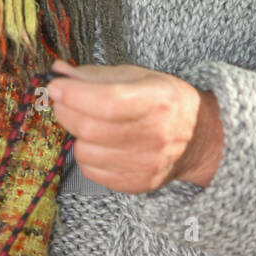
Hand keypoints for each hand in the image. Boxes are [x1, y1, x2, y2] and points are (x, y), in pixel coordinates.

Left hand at [45, 60, 219, 193]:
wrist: (199, 137)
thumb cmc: (164, 101)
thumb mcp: (138, 77)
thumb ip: (95, 75)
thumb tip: (58, 72)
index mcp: (157, 100)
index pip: (107, 101)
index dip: (75, 94)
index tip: (56, 86)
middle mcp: (154, 135)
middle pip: (89, 128)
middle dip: (66, 111)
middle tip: (64, 101)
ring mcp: (146, 164)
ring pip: (84, 151)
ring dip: (77, 134)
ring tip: (89, 123)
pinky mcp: (138, 184)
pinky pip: (91, 171)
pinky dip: (87, 155)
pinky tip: (100, 143)